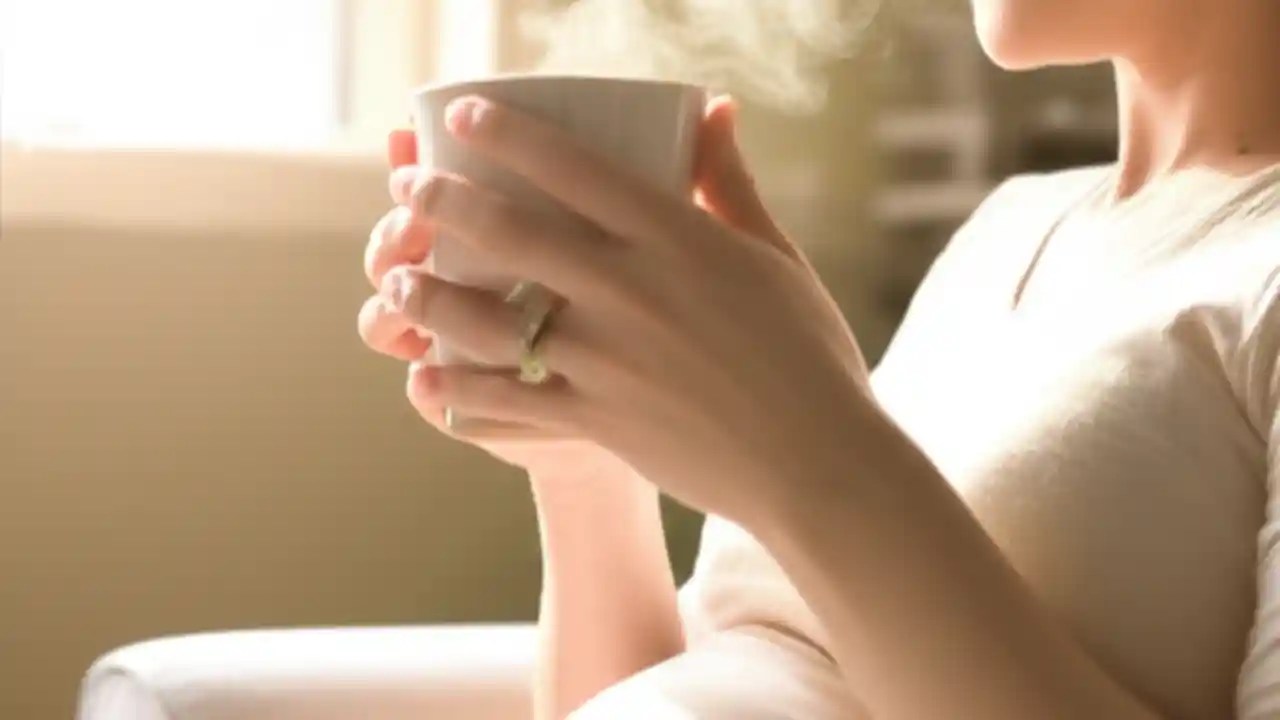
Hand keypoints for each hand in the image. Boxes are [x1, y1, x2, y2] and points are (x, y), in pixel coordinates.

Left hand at [382, 95, 870, 525]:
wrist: (819, 462)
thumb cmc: (809, 354)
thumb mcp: (775, 256)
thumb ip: (730, 183)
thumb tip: (714, 110)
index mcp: (676, 238)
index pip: (571, 166)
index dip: (505, 134)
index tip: (460, 117)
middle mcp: (630, 290)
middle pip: (510, 232)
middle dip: (443, 203)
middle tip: (405, 192)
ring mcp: (607, 358)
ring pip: (488, 317)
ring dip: (428, 296)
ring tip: (394, 283)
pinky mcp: (597, 419)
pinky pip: (507, 400)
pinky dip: (458, 388)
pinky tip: (426, 376)